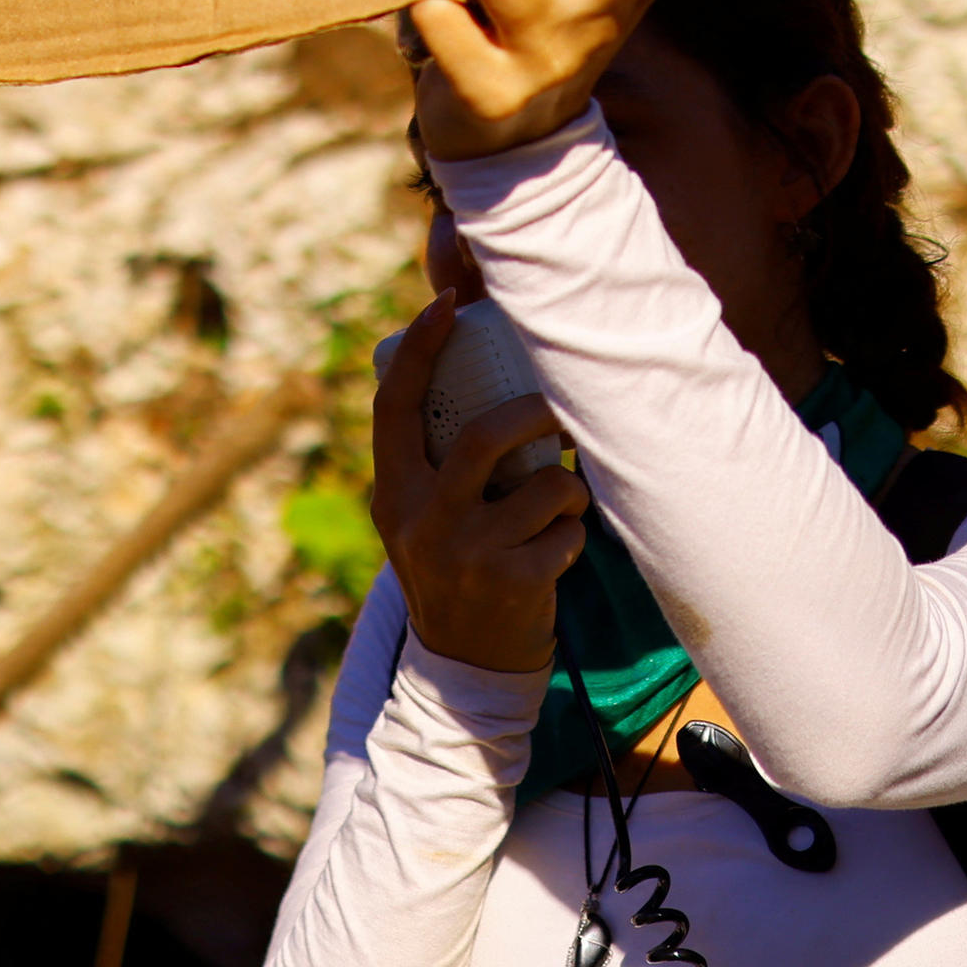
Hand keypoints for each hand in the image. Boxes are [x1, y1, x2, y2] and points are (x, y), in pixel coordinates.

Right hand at [370, 301, 588, 674]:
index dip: (421, 349)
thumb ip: (435, 461)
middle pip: (482, 436)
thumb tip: (479, 372)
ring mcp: (468, 555)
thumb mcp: (420, 516)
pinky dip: (573, 532)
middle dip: (535, 412)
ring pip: (542, 485)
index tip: (447, 302)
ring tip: (564, 496)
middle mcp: (422, 521)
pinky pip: (566, 533)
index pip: (394, 406)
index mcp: (393, 493)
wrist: (463, 664)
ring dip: (567, 485)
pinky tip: (559, 547)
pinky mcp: (513, 584)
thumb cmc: (453, 565)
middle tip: (562, 408)